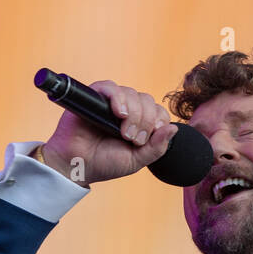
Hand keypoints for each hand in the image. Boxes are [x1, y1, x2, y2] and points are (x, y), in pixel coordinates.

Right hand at [42, 80, 177, 186]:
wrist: (77, 166)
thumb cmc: (105, 163)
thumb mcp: (137, 160)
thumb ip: (157, 147)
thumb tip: (175, 128)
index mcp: (138, 124)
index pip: (158, 111)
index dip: (158, 121)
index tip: (147, 139)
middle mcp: (126, 110)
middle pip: (147, 100)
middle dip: (146, 121)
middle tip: (133, 139)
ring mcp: (110, 103)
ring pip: (131, 93)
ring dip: (134, 113)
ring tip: (124, 133)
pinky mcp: (93, 97)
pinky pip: (110, 87)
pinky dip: (118, 97)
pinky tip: (120, 113)